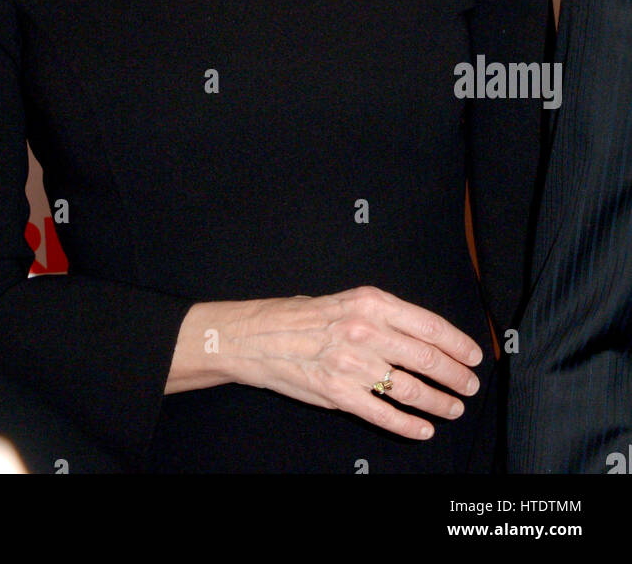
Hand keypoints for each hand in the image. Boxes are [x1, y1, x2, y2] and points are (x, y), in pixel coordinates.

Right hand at [170, 285, 482, 439]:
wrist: (257, 336)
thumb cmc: (301, 317)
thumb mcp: (347, 301)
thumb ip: (384, 317)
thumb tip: (425, 337)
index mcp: (371, 303)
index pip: (430, 326)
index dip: (459, 344)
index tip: (474, 355)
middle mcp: (366, 331)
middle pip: (428, 359)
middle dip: (456, 376)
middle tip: (469, 386)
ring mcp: (353, 365)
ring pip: (412, 389)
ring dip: (439, 403)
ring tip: (452, 408)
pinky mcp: (340, 394)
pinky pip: (385, 415)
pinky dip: (410, 426)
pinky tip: (423, 429)